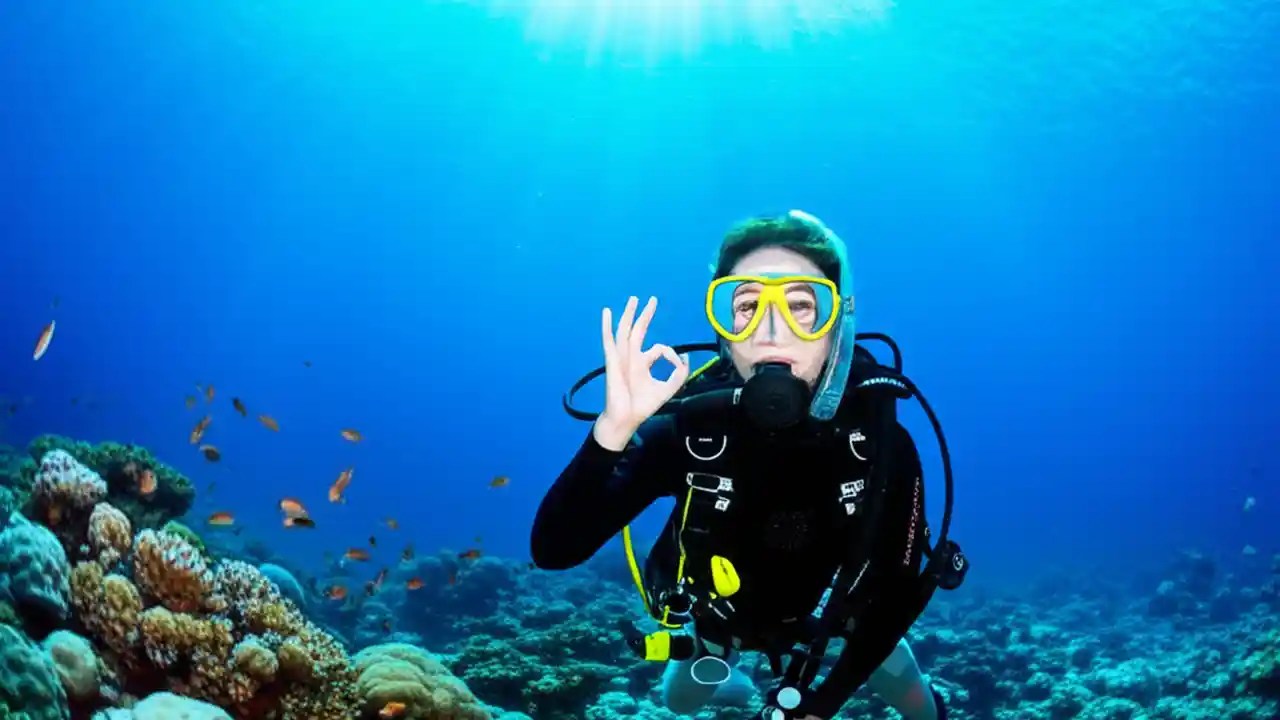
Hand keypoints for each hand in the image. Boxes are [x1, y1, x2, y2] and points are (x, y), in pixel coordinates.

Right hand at [594, 296, 689, 450]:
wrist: (627, 419)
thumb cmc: (642, 405)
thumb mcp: (668, 388)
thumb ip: (679, 374)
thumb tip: (685, 356)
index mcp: (643, 363)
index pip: (659, 349)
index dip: (672, 354)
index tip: (679, 364)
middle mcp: (631, 357)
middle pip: (638, 331)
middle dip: (645, 315)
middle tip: (652, 299)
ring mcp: (621, 358)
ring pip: (624, 331)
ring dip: (629, 314)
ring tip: (634, 299)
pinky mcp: (613, 362)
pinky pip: (609, 341)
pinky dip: (606, 327)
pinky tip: (606, 313)